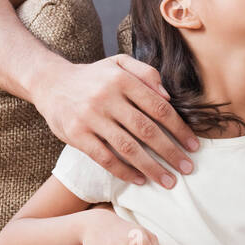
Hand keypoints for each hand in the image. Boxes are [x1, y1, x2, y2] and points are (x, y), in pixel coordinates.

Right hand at [32, 55, 199, 188]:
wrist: (50, 83)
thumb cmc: (93, 77)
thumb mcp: (119, 63)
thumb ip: (146, 73)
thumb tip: (168, 96)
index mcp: (122, 79)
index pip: (158, 107)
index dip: (179, 128)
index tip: (194, 145)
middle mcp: (107, 97)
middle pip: (146, 130)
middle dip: (170, 152)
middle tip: (187, 168)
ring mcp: (90, 118)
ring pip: (127, 147)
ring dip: (151, 167)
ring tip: (168, 180)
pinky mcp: (77, 135)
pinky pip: (105, 158)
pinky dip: (124, 171)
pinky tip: (140, 179)